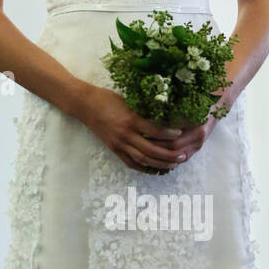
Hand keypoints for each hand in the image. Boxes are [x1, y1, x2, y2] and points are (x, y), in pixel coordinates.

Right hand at [79, 86, 198, 172]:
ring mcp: (119, 144)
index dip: (169, 134)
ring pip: (142, 159)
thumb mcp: (128, 102)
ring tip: (174, 165)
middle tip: (183, 156)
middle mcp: (125, 134)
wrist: (85, 105)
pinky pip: (130, 162)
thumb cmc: (107, 98)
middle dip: (168, 155)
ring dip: (160, 164)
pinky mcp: (114, 149)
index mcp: (130, 119)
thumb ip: (143, 112)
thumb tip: (164, 117)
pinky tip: (154, 169)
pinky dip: (143, 168)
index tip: (181, 134)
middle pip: (151, 150)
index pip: (154, 131)